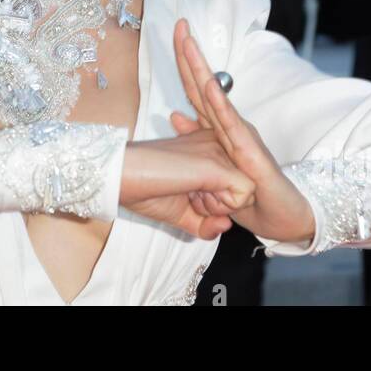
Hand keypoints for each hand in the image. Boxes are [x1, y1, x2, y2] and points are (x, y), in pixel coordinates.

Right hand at [119, 129, 255, 239]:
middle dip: (218, 203)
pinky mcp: (218, 164)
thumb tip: (227, 226)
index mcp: (208, 149)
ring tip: (190, 192)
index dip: (215, 200)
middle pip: (242, 189)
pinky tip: (195, 193)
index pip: (234, 183)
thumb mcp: (182, 213)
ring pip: (247, 193)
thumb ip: (206, 224)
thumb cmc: (145, 190)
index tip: (186, 191)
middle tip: (187, 193)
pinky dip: (222, 206)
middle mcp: (217, 145)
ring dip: (218, 205)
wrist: (123, 176)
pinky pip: (243, 196)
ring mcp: (219, 152)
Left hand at [168, 18, 315, 244]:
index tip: (175, 30)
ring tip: (188, 44)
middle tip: (178, 22)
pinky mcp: (251, 153)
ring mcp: (242, 136)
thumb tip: (175, 115)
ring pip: (216, 98)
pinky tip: (209, 85)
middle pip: (204, 85)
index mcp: (220, 127)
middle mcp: (232, 125)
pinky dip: (219, 104)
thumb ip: (197, 140)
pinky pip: (232, 126)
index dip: (184, 61)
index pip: (197, 89)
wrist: (284, 219)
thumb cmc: (250, 195)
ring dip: (201, 70)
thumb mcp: (213, 167)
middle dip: (190, 53)